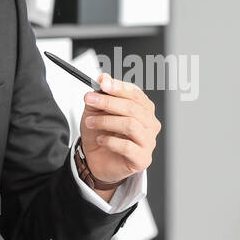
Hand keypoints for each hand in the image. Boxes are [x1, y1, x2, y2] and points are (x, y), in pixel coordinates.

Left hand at [78, 74, 159, 189]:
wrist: (95, 161)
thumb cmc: (101, 135)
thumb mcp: (96, 111)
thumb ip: (101, 94)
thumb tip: (104, 78)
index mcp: (144, 109)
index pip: (135, 94)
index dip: (118, 87)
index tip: (101, 83)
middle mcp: (150, 124)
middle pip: (133, 108)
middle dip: (108, 102)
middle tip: (90, 99)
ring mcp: (148, 142)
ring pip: (130, 125)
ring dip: (106, 121)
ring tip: (90, 122)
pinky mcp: (142, 159)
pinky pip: (127, 146)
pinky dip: (109, 141)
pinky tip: (101, 140)